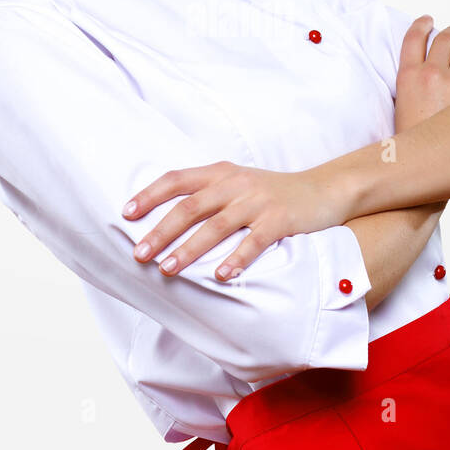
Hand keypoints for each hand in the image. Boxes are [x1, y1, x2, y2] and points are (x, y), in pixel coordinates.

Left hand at [121, 161, 343, 280]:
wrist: (322, 189)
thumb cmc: (271, 192)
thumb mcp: (237, 183)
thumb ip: (206, 194)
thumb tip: (164, 218)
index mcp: (220, 173)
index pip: (177, 179)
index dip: (150, 195)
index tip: (126, 214)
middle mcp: (236, 184)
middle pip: (191, 206)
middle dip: (162, 231)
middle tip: (139, 253)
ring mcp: (259, 201)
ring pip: (217, 225)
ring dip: (190, 248)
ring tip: (168, 269)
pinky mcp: (280, 219)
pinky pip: (255, 241)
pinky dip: (236, 258)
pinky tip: (219, 276)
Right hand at [395, 18, 449, 134]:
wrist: (427, 163)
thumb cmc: (413, 140)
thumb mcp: (400, 107)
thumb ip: (411, 86)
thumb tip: (423, 74)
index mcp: (409, 76)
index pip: (414, 37)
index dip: (421, 24)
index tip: (427, 21)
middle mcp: (432, 73)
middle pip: (444, 38)